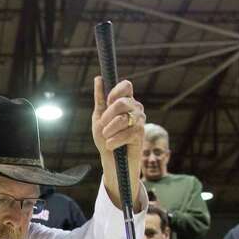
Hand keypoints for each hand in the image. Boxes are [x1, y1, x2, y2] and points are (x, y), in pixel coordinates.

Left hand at [91, 76, 145, 208]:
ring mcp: (140, 121)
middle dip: (108, 115)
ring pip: (122, 119)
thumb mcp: (99, 117)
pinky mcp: (140, 135)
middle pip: (121, 102)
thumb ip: (100, 99)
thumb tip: (98, 78)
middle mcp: (136, 108)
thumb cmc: (106, 138)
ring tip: (107, 137)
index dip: (115, 92)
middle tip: (103, 125)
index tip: (107, 104)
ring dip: (109, 130)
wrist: (111, 161)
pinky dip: (114, 141)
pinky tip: (111, 145)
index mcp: (126, 101)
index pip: (126, 86)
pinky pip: (125, 133)